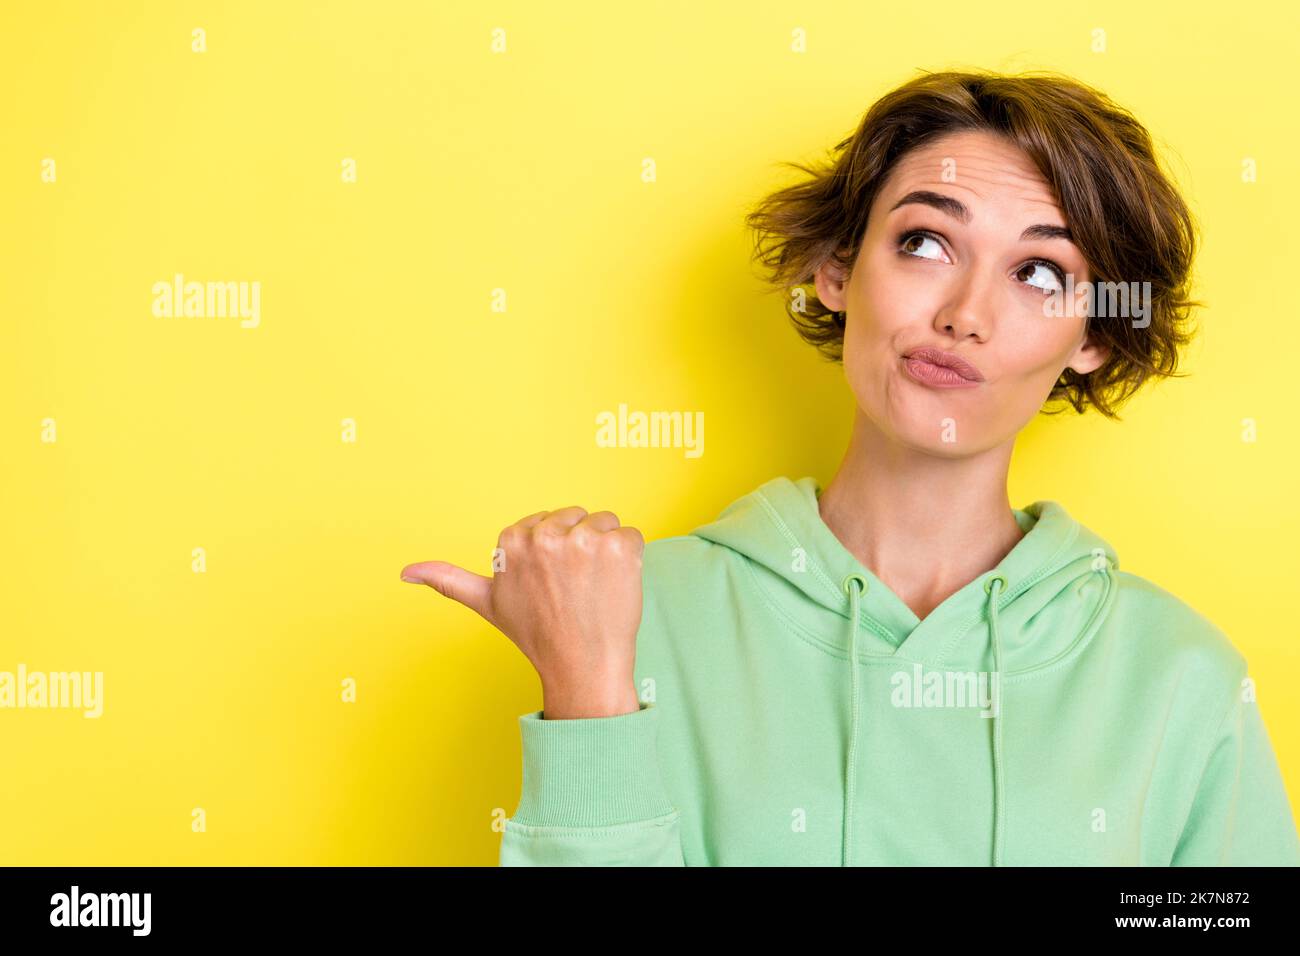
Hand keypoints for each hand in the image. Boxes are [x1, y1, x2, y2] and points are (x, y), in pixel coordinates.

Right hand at [401, 506, 643, 718]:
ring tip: (593, 589)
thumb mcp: (487, 603)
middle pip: (577, 517)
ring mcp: (584, 540)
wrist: (582, 667)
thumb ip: (448, 580)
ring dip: (607, 552)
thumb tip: (405, 572)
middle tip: (573, 589)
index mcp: (512, 539)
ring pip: (606, 522)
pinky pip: (632, 535)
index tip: (551, 584)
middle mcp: (545, 535)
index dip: (555, 553)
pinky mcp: (619, 547)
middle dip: (581, 547)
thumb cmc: (538, 635)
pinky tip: (615, 587)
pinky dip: (631, 560)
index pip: (548, 521)